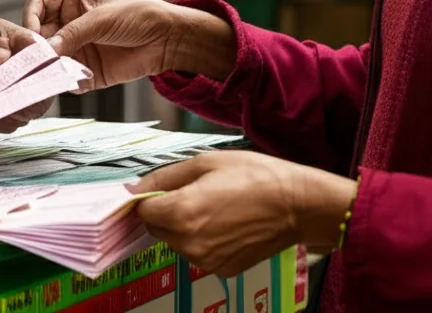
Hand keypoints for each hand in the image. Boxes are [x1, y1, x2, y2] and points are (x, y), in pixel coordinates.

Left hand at [0, 16, 50, 131]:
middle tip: (12, 96)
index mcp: (24, 45)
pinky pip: (9, 124)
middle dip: (32, 97)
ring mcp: (13, 91)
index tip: (32, 76)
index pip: (44, 58)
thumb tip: (3, 54)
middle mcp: (25, 71)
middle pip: (44, 90)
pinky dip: (0, 123)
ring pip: (30, 111)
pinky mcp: (0, 108)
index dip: (44, 69)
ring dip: (15, 113)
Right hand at [24, 0, 235, 88]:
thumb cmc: (140, 14)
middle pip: (37, 32)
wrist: (167, 40)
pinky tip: (67, 84)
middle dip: (34, 46)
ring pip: (47, 57)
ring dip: (44, 67)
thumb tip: (46, 50)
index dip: (31, 14)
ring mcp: (73, 45)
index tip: (31, 31)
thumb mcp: (104, 18)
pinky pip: (64, 78)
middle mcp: (66, 20)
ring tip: (46, 75)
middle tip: (33, 59)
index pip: (39, 1)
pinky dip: (61, 82)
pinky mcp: (83, 69)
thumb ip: (74, 33)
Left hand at [132, 152, 355, 277]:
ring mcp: (207, 261)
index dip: (149, 197)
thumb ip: (166, 176)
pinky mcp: (222, 269)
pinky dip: (203, 240)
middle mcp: (190, 243)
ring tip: (214, 205)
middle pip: (157, 229)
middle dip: (166, 211)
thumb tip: (136, 188)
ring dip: (184, 226)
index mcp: (182, 213)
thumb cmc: (252, 175)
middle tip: (195, 192)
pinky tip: (225, 222)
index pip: (143, 212)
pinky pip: (198, 253)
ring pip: (176, 242)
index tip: (163, 188)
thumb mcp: (205, 162)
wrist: (295, 204)